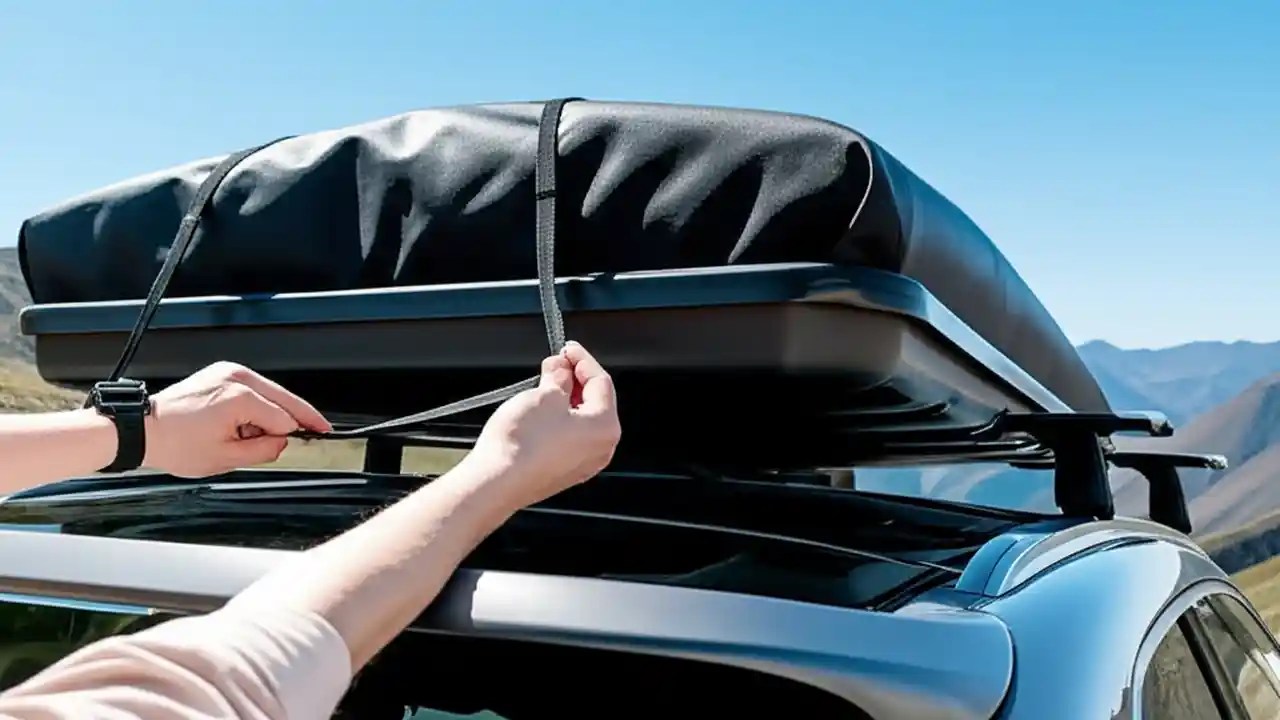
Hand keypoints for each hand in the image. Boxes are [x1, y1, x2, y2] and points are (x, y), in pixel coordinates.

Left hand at [143, 362, 331, 476]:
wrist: (144, 429)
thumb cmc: (175, 443)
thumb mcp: (226, 459)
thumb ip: (264, 451)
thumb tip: (282, 443)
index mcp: (240, 397)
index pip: (284, 418)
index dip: (295, 434)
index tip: (314, 438)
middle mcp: (236, 378)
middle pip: (285, 398)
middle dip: (301, 415)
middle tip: (320, 428)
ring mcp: (228, 372)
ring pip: (271, 391)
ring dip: (275, 412)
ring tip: (264, 435)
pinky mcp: (221, 373)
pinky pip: (254, 388)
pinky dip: (259, 404)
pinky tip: (253, 422)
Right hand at [460, 341, 620, 510]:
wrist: (497, 480)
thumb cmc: (522, 443)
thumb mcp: (544, 395)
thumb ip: (559, 377)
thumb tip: (561, 368)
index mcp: (605, 427)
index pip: (601, 382)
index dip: (582, 360)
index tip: (568, 348)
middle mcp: (601, 448)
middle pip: (594, 401)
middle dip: (574, 378)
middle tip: (555, 363)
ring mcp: (583, 463)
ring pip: (581, 419)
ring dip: (565, 397)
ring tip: (545, 382)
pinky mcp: (565, 471)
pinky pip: (570, 437)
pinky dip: (560, 418)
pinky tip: (543, 408)